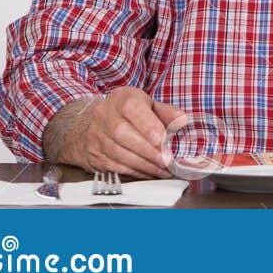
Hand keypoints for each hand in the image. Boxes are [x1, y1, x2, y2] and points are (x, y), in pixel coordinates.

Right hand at [42, 88, 188, 178]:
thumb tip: (183, 121)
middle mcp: (105, 116)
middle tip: (167, 161)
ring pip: (118, 154)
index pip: (132, 110)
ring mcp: (96, 137)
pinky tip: (149, 173)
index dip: (149, 127)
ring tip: (163, 170)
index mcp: (121, 99)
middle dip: (149, 150)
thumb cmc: (126, 113)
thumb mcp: (146, 104)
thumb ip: (166, 112)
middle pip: (123, 134)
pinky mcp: (94, 156)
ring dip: (144, 165)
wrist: (89, 124)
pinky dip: (135, 172)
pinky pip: (114, 167)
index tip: (164, 141)